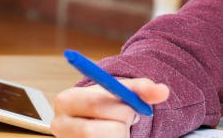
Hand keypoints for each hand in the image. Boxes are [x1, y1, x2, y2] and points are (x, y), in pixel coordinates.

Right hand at [51, 78, 169, 136]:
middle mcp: (59, 124)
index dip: (119, 108)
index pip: (94, 104)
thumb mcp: (123, 91)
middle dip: (119, 125)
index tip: (132, 110)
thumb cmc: (110, 104)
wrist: (99, 120)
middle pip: (92, 131)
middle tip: (128, 120)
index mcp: (66, 100)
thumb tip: (163, 91)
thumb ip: (142, 89)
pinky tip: (114, 137)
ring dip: (119, 136)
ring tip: (118, 129)